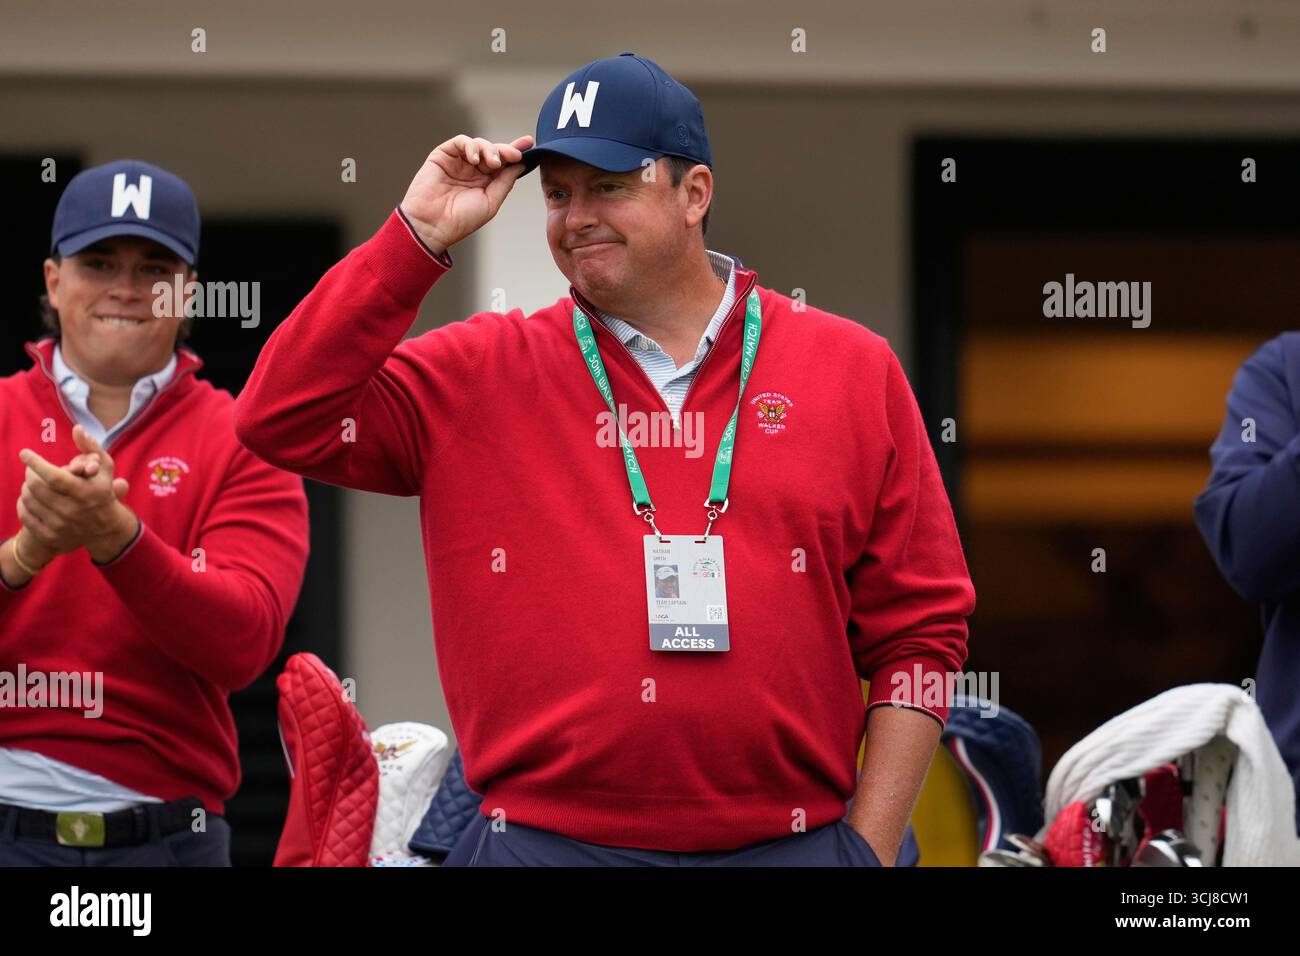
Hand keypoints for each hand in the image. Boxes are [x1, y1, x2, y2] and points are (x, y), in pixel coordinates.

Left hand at [17, 425, 134, 561]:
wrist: (105, 528)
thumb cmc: (102, 491)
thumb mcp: (104, 468)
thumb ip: (91, 447)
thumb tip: (77, 428)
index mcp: (86, 492)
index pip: (53, 476)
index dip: (35, 463)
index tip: (25, 453)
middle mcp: (72, 510)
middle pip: (36, 487)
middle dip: (30, 473)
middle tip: (31, 469)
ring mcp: (60, 525)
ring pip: (28, 500)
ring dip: (27, 487)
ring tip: (33, 483)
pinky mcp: (50, 536)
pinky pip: (25, 515)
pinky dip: (23, 503)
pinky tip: (29, 498)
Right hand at [398, 133, 535, 254]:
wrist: (433, 225)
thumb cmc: (460, 220)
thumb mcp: (491, 201)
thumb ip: (505, 182)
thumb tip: (521, 165)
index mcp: (485, 182)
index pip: (503, 163)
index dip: (515, 152)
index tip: (529, 144)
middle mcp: (472, 170)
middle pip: (493, 151)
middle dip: (505, 150)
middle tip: (513, 156)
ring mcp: (458, 162)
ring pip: (478, 144)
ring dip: (489, 149)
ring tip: (493, 162)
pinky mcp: (442, 156)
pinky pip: (460, 142)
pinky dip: (470, 146)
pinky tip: (474, 159)